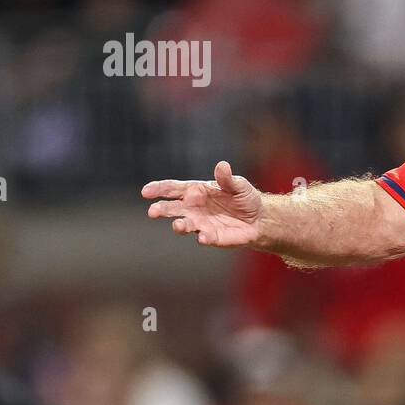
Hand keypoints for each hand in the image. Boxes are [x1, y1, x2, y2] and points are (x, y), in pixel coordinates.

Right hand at [142, 161, 264, 246]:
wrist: (259, 218)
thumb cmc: (244, 198)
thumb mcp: (238, 185)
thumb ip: (228, 178)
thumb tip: (222, 166)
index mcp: (195, 191)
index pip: (172, 189)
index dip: (158, 189)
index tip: (146, 191)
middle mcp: (193, 208)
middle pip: (171, 208)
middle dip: (161, 209)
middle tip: (152, 211)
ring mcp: (200, 223)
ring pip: (183, 225)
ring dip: (179, 225)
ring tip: (178, 225)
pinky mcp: (211, 236)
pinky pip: (204, 238)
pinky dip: (202, 238)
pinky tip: (203, 237)